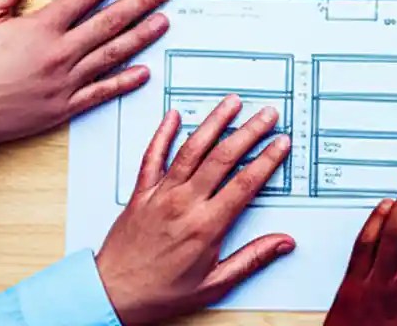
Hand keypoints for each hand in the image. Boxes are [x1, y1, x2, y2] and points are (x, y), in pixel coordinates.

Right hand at [0, 0, 170, 141]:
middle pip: (110, 21)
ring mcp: (65, 81)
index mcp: (41, 27)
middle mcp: (59, 52)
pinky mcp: (64, 107)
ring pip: (113, 54)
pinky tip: (145, 72)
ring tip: (164, 21)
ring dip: (142, 36)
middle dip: (142, 1)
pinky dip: (124, 82)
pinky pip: (101, 93)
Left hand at [96, 99, 293, 324]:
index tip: (281, 143)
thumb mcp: (214, 284)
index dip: (267, 159)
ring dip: (214, 122)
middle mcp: (184, 204)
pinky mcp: (141, 193)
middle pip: (223, 157)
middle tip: (267, 115)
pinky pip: (152, 157)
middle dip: (249, 131)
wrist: (113, 294)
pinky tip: (174, 115)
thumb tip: (283, 243)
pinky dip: (162, 133)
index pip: (245, 183)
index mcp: (206, 226)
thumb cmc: (161, 292)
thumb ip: (252, 259)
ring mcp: (161, 194)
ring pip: (191, 149)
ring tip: (231, 103)